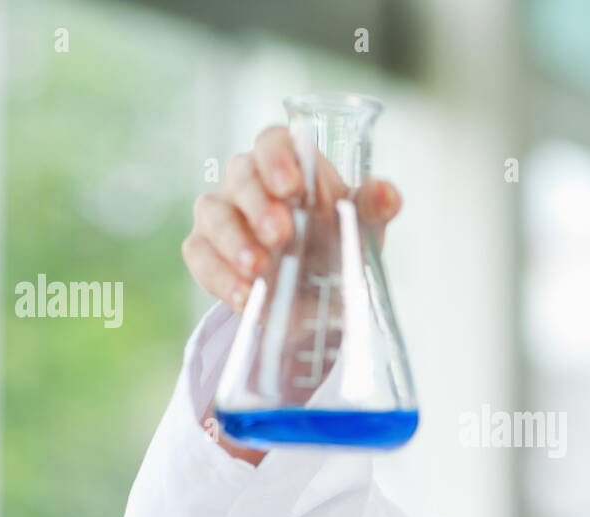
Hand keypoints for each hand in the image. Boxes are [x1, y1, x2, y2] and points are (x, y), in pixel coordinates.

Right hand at [181, 125, 402, 309]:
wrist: (317, 303)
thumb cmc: (335, 248)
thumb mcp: (359, 232)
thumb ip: (370, 210)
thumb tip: (389, 195)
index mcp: (288, 164)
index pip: (273, 141)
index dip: (278, 158)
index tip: (293, 187)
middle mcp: (248, 182)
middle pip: (241, 173)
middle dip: (259, 204)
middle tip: (281, 235)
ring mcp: (222, 215)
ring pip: (213, 213)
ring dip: (234, 240)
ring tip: (258, 268)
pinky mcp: (205, 251)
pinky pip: (200, 256)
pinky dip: (220, 276)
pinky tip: (245, 296)